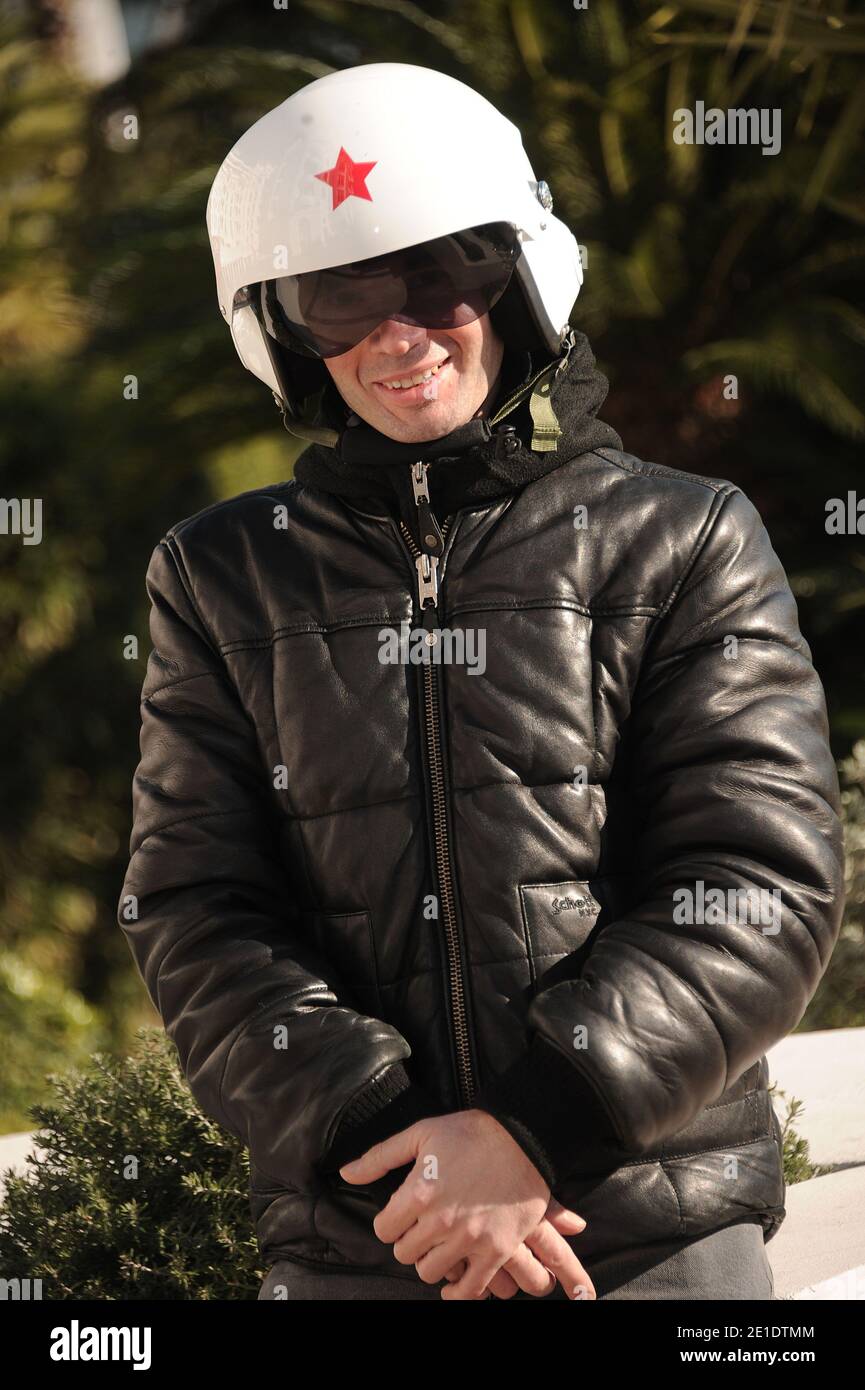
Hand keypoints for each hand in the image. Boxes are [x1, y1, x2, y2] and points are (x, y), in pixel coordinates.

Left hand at [339, 1108, 594, 1299]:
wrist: (525, 1137)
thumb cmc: (471, 1132)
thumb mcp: (421, 1133)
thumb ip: (380, 1156)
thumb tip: (346, 1173)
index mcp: (419, 1192)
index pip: (384, 1229)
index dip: (390, 1221)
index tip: (402, 1214)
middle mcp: (441, 1221)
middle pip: (405, 1253)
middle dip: (409, 1240)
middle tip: (421, 1228)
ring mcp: (470, 1239)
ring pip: (430, 1272)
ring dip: (431, 1260)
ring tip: (439, 1244)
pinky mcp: (496, 1251)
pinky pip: (469, 1290)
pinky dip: (458, 1292)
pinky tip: (452, 1282)